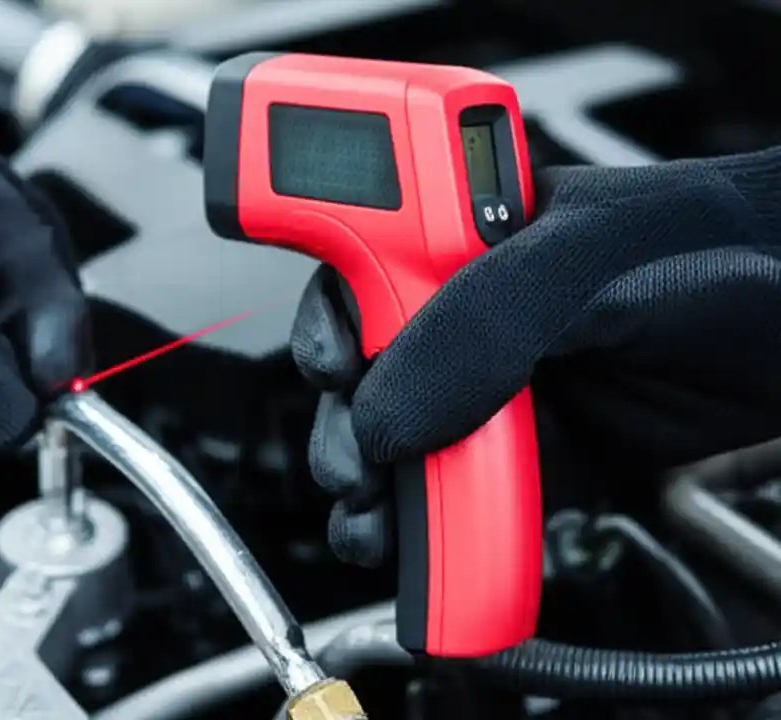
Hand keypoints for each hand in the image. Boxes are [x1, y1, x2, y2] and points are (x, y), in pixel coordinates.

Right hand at [292, 150, 780, 565]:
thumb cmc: (743, 254)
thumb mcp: (601, 267)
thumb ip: (489, 321)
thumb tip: (388, 407)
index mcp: (478, 225)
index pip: (363, 254)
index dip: (331, 313)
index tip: (331, 369)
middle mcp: (480, 300)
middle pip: (366, 359)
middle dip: (344, 418)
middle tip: (357, 461)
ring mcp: (508, 376)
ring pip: (406, 433)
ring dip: (376, 486)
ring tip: (376, 520)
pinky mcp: (542, 444)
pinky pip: (466, 485)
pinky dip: (435, 525)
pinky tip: (422, 541)